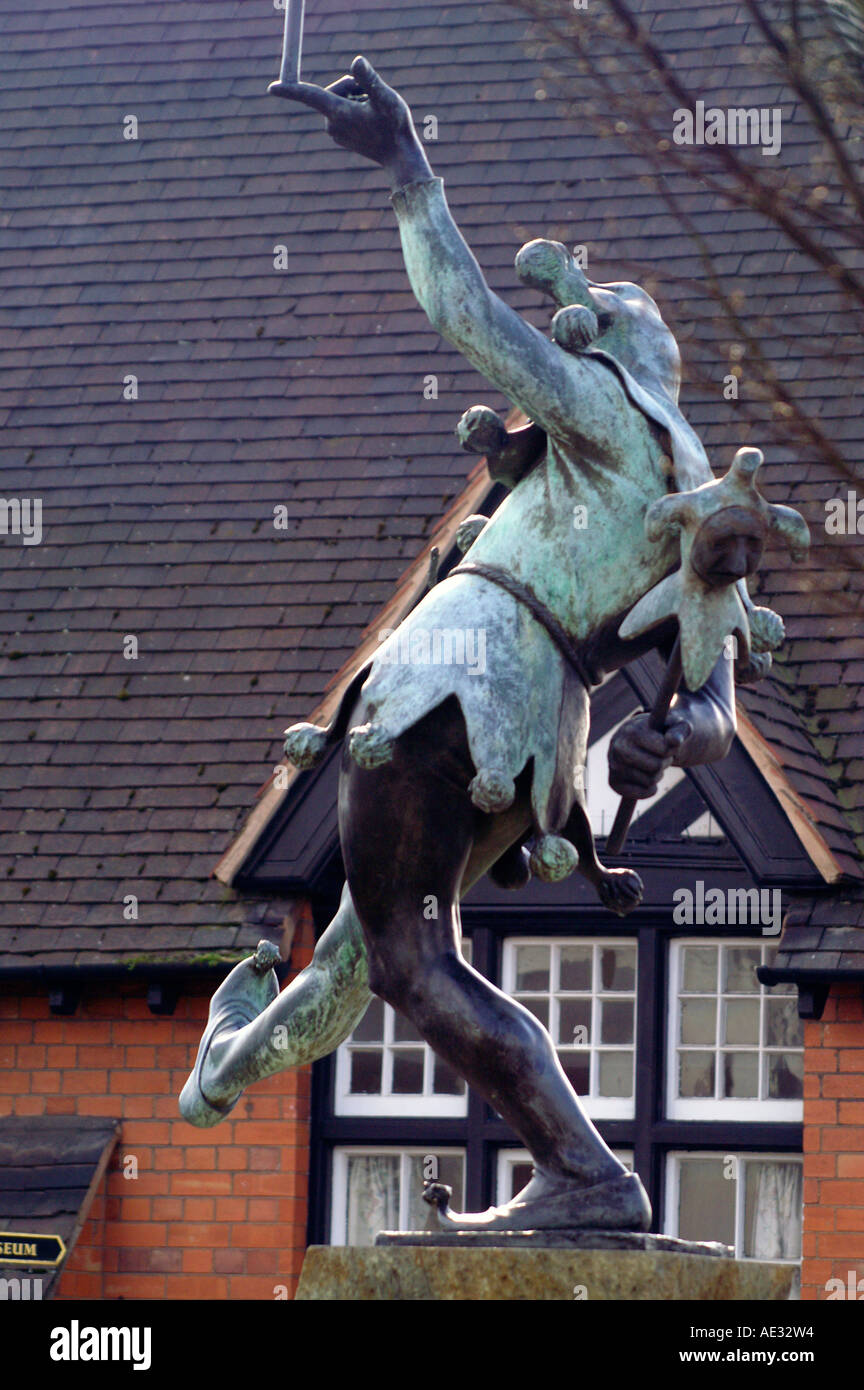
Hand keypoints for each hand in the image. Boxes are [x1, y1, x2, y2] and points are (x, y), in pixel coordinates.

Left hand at [269, 56, 431, 185]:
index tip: (272, 88)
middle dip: (352, 87)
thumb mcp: (386, 98)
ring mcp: (335, 132)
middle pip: (333, 91)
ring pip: (338, 101)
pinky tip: (370, 123)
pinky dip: (355, 110)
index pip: (310, 96)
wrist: (399, 156)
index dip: (291, 90)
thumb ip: (370, 79)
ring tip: (373, 115)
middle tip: (373, 102)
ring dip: (356, 99)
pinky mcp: (339, 136)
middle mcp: (331, 124)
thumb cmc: (395, 127)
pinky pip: (342, 112)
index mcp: (338, 113)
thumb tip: (356, 61)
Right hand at [608, 711, 691, 800]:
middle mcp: (618, 748)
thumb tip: (675, 741)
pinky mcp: (614, 783)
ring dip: (657, 774)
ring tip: (651, 763)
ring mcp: (614, 766)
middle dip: (664, 762)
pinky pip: (643, 793)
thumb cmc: (660, 731)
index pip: (664, 750)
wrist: (636, 738)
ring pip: (651, 781)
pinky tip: (645, 776)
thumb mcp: (674, 725)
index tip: (667, 744)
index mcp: (632, 730)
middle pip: (657, 767)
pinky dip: (650, 788)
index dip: (672, 749)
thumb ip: (679, 730)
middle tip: (659, 755)